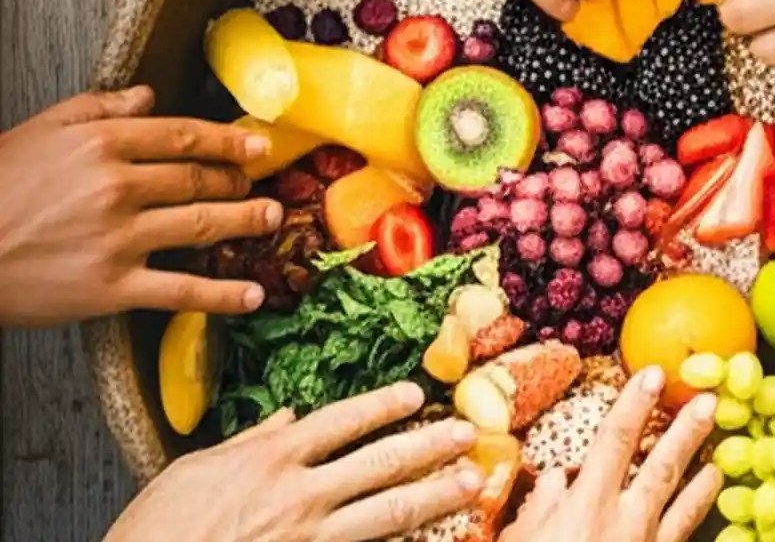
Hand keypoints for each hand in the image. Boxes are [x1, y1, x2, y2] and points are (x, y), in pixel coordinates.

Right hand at [0, 86, 282, 326]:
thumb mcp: (39, 131)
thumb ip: (96, 109)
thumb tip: (148, 98)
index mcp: (100, 144)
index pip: (183, 137)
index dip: (228, 142)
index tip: (257, 146)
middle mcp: (116, 187)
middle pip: (199, 181)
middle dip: (238, 183)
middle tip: (261, 185)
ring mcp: (117, 239)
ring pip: (201, 226)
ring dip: (246, 223)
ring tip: (270, 219)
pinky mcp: (112, 287)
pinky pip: (181, 290)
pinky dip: (223, 295)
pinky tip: (253, 294)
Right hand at [106, 382, 481, 541]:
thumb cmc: (157, 529)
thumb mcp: (194, 469)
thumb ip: (250, 441)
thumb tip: (290, 416)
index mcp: (270, 460)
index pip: (341, 421)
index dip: (383, 406)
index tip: (415, 393)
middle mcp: (298, 496)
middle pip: (380, 463)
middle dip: (429, 445)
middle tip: (468, 433)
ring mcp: (309, 539)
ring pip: (389, 512)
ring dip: (435, 494)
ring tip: (471, 481)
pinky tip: (432, 538)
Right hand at [500, 367, 722, 541]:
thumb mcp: (520, 541)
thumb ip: (541, 507)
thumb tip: (558, 479)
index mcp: (588, 505)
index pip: (615, 440)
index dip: (634, 403)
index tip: (654, 373)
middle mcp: (627, 523)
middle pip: (664, 466)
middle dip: (689, 431)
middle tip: (713, 401)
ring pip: (686, 508)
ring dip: (704, 480)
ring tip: (722, 459)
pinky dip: (694, 524)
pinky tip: (704, 514)